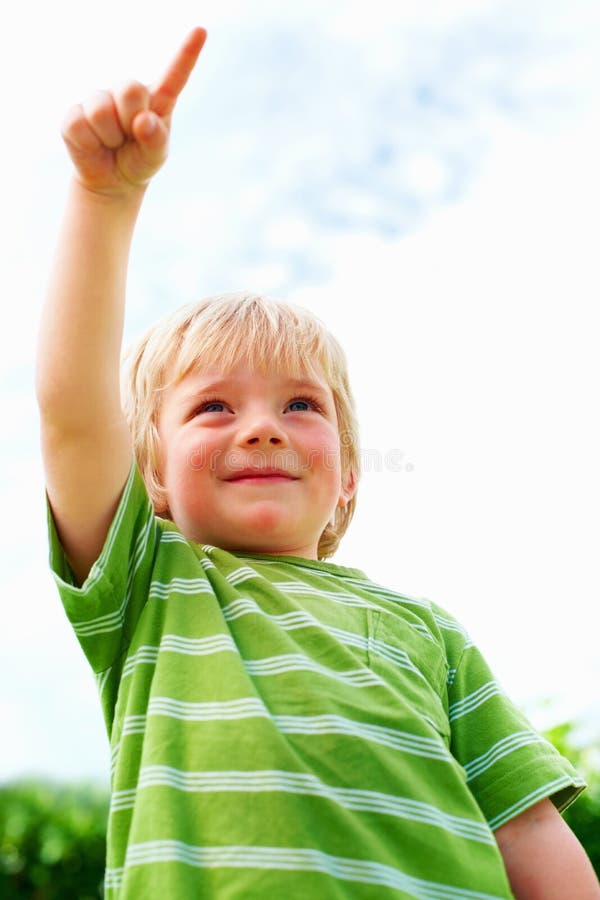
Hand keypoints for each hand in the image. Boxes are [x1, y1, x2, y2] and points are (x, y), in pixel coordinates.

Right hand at [61, 27, 205, 196]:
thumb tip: (143, 120)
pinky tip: (94, 145)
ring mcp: (99, 99)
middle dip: (130, 118)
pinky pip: (80, 125)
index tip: (201, 31)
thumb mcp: (155, 156)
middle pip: (130, 89)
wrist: (112, 180)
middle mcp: (127, 92)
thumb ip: (156, 139)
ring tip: (113, 143)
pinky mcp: (75, 114)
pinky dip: (90, 143)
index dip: (186, 54)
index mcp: (156, 100)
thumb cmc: (139, 161)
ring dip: (110, 136)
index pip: (174, 75)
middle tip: (130, 136)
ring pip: (101, 110)